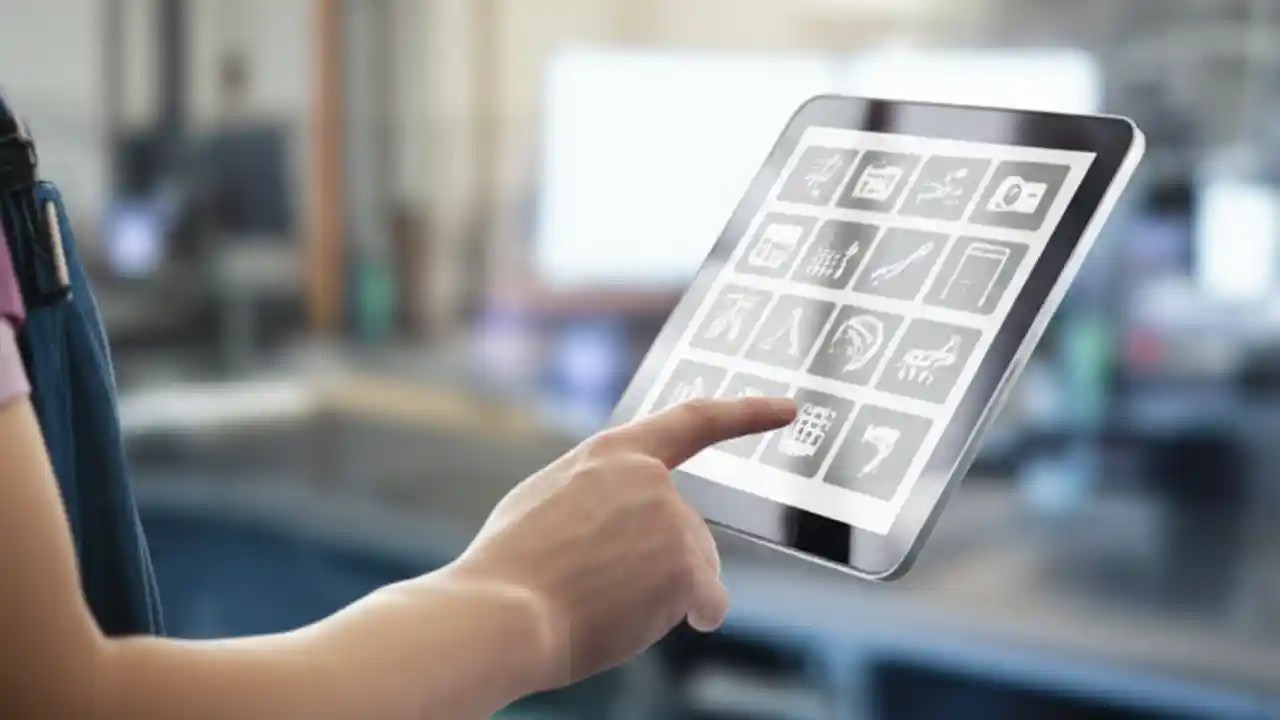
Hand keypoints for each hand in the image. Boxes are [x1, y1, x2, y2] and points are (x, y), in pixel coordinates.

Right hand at [444, 396, 795, 690]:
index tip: (789, 408)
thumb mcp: (548, 499)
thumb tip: (629, 519)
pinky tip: (635, 621)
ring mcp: (673, 521)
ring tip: (598, 599)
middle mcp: (652, 480)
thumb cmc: (511, 566)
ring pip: (693, 569)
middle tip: (598, 584)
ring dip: (661, 593)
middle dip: (660, 565)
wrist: (501, 612)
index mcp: (613, 453)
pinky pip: (706, 602)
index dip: (745, 413)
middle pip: (687, 531)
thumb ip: (600, 491)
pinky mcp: (686, 565)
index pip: (693, 421)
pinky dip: (687, 616)